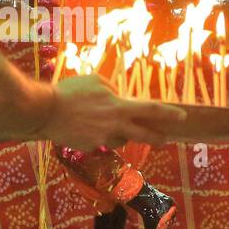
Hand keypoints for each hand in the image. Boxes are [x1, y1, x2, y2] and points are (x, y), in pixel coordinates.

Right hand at [42, 74, 186, 149]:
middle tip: (164, 138)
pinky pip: (101, 141)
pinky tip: (85, 126)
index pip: (151, 110)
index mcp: (119, 107)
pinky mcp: (90, 148)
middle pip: (144, 135)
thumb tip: (117, 97)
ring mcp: (103, 139)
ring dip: (119, 132)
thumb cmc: (71, 92)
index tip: (182, 116)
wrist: (46, 112)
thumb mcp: (96, 81)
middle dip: (157, 137)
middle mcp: (115, 126)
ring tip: (101, 120)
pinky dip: (99, 135)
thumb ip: (112, 89)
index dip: (169, 114)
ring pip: (120, 139)